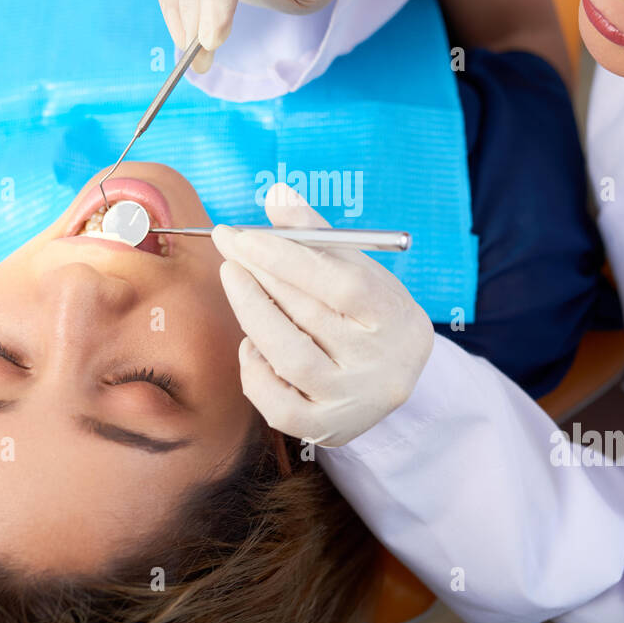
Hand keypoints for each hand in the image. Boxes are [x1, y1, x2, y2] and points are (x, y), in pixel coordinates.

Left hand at [211, 184, 433, 447]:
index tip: (243, 235)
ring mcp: (352, 400)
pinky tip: (251, 343)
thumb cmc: (368, 310)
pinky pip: (276, 403)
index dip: (287, 257)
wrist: (395, 375)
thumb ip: (316, 234)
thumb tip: (277, 194)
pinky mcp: (325, 429)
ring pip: (289, 358)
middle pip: (310, 315)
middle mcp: (379, 364)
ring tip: (236, 282)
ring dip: (252, 314)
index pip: (340, 284)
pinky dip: (254, 369)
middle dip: (258, 274)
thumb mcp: (356, 267)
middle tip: (228, 245)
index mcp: (396, 317)